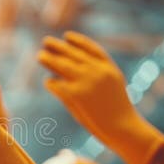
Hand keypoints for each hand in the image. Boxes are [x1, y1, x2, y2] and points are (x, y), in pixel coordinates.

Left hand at [37, 31, 163, 163]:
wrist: (124, 128)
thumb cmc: (118, 111)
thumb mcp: (112, 86)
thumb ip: (97, 75)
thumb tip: (79, 69)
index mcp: (108, 67)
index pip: (91, 48)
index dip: (78, 41)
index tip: (67, 35)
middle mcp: (97, 71)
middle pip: (73, 54)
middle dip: (58, 47)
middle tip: (46, 41)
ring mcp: (86, 81)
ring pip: (61, 65)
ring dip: (49, 59)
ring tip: (40, 56)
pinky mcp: (75, 95)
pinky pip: (57, 84)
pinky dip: (51, 82)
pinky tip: (48, 81)